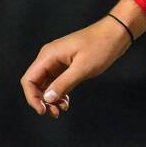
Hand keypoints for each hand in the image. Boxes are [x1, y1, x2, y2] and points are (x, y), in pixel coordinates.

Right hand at [19, 15, 133, 117]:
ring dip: (51, 98)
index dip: (32, 97)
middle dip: (42, 100)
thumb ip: (64, 84)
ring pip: (46, 84)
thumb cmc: (101, 46)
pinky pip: (57, 82)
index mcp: (49, 55)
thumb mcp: (83, 68)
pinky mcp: (67, 64)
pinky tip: (66, 102)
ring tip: (61, 109)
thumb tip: (47, 99)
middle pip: (36, 83)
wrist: (116, 33)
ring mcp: (58, 61)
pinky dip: (59, 93)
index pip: (29, 80)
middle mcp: (50, 58)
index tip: (43, 110)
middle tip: (54, 113)